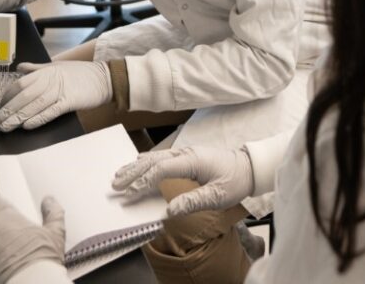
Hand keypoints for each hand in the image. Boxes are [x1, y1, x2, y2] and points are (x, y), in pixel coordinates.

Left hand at [0, 61, 111, 131]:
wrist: (104, 78)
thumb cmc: (81, 73)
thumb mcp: (57, 66)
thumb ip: (36, 68)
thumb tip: (19, 68)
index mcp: (46, 71)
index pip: (20, 83)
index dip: (7, 96)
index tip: (0, 106)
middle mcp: (50, 80)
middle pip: (23, 95)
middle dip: (7, 109)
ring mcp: (60, 91)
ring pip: (33, 105)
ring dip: (17, 117)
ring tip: (6, 127)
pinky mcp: (69, 102)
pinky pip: (50, 112)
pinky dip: (37, 119)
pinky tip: (27, 126)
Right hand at [112, 146, 254, 217]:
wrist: (249, 166)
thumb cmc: (235, 180)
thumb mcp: (218, 196)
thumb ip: (193, 202)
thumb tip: (169, 211)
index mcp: (193, 161)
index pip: (161, 169)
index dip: (143, 181)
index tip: (130, 194)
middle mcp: (186, 153)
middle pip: (153, 160)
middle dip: (133, 173)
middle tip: (115, 185)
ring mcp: (186, 152)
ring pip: (155, 157)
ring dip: (136, 166)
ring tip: (119, 176)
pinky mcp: (187, 156)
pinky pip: (162, 157)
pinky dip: (146, 162)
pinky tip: (138, 165)